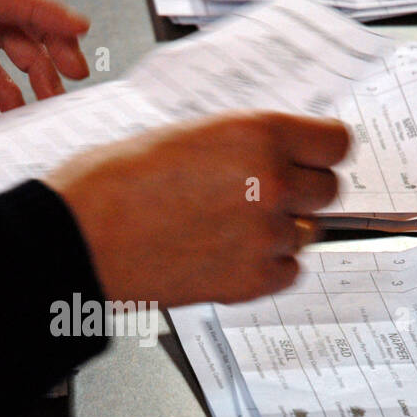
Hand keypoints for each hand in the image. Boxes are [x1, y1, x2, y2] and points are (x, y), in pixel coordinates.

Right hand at [44, 112, 348, 307]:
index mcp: (256, 135)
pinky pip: (287, 273)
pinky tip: (227, 254)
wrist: (80, 238)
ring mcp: (264, 236)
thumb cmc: (113, 183)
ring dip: (278, 232)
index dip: (319, 152)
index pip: (336, 143)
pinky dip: (265, 267)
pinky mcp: (251, 281)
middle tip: (260, 196)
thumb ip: (242, 143)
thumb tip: (276, 153)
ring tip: (228, 227)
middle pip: (327, 191)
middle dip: (300, 193)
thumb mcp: (186, 135)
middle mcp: (272, 184)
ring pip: (306, 235)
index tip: (310, 159)